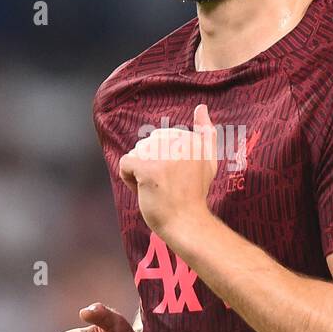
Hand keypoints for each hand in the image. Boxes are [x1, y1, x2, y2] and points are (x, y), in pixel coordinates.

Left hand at [118, 103, 217, 239]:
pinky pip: (125, 163)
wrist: (188, 224)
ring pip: (135, 153)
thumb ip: (206, 134)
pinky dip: (128, 178)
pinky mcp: (149, 169)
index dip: (163, 158)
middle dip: (150, 164)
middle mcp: (180, 144)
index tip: (177, 177)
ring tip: (155, 189)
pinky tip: (141, 189)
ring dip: (139, 172)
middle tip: (166, 186)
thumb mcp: (207, 161)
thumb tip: (201, 107)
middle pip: (147, 145)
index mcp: (193, 140)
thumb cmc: (194, 195)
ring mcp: (164, 156)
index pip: (161, 138)